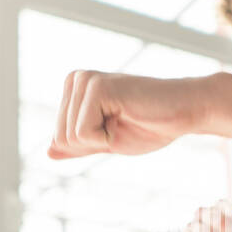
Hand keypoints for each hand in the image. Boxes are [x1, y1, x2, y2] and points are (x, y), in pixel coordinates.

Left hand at [47, 70, 210, 159]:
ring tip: (126, 119)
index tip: (117, 127)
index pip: (59, 138)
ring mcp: (85, 80)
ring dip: (103, 140)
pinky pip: (84, 133)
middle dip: (94, 143)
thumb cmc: (150, 126)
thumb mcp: (106, 141)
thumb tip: (47, 152)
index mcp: (74, 89)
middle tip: (123, 124)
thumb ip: (77, 145)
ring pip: (71, 137)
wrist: (184, 112)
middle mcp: (75, 79)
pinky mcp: (97, 87)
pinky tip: (127, 116)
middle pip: (61, 138)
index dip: (91, 145)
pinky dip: (107, 137)